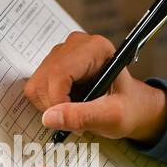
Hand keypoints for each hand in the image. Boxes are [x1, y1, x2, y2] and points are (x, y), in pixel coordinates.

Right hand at [24, 31, 166, 142]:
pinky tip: (68, 105)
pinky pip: (35, 88)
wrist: (131, 105)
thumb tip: (49, 118)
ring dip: (50, 106)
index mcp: (95, 48)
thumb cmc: (128, 107)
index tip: (71, 121)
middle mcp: (75, 45)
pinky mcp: (52, 65)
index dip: (58, 101)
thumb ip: (83, 117)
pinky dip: (47, 104)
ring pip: (37, 85)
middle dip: (55, 106)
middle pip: (45, 80)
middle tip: (77, 119)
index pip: (59, 73)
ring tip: (75, 111)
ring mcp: (61, 54)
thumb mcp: (112, 116)